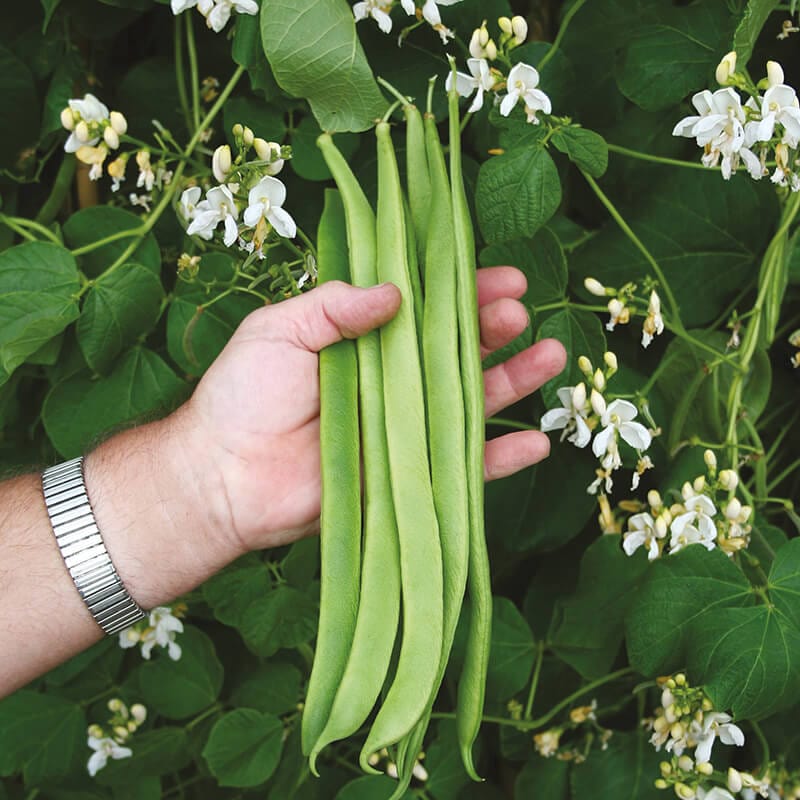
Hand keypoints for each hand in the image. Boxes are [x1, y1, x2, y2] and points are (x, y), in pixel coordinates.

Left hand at [179, 267, 565, 553]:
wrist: (222, 478)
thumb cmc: (242, 396)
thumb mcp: (279, 329)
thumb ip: (335, 303)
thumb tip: (397, 291)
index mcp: (363, 341)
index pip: (424, 309)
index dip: (463, 292)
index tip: (505, 274)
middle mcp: (390, 383)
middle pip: (455, 352)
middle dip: (493, 330)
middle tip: (521, 312)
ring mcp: (402, 431)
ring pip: (469, 403)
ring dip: (513, 381)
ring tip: (549, 356)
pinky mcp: (406, 478)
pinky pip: (462, 469)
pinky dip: (500, 458)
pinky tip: (538, 441)